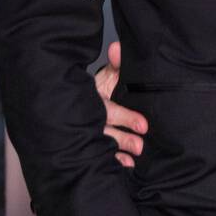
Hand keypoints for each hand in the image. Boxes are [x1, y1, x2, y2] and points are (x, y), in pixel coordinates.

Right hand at [95, 40, 147, 167]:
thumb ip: (115, 65)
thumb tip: (117, 48)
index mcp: (92, 101)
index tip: (144, 126)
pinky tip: (124, 167)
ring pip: (101, 145)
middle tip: (141, 146)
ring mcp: (85, 133)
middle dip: (123, 139)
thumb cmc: (97, 90)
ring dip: (118, 152)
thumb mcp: (106, 76)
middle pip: (105, 131)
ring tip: (133, 159)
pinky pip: (97, 156)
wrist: (71, 103)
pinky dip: (110, 162)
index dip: (126, 118)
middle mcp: (87, 118)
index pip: (109, 110)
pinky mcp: (87, 144)